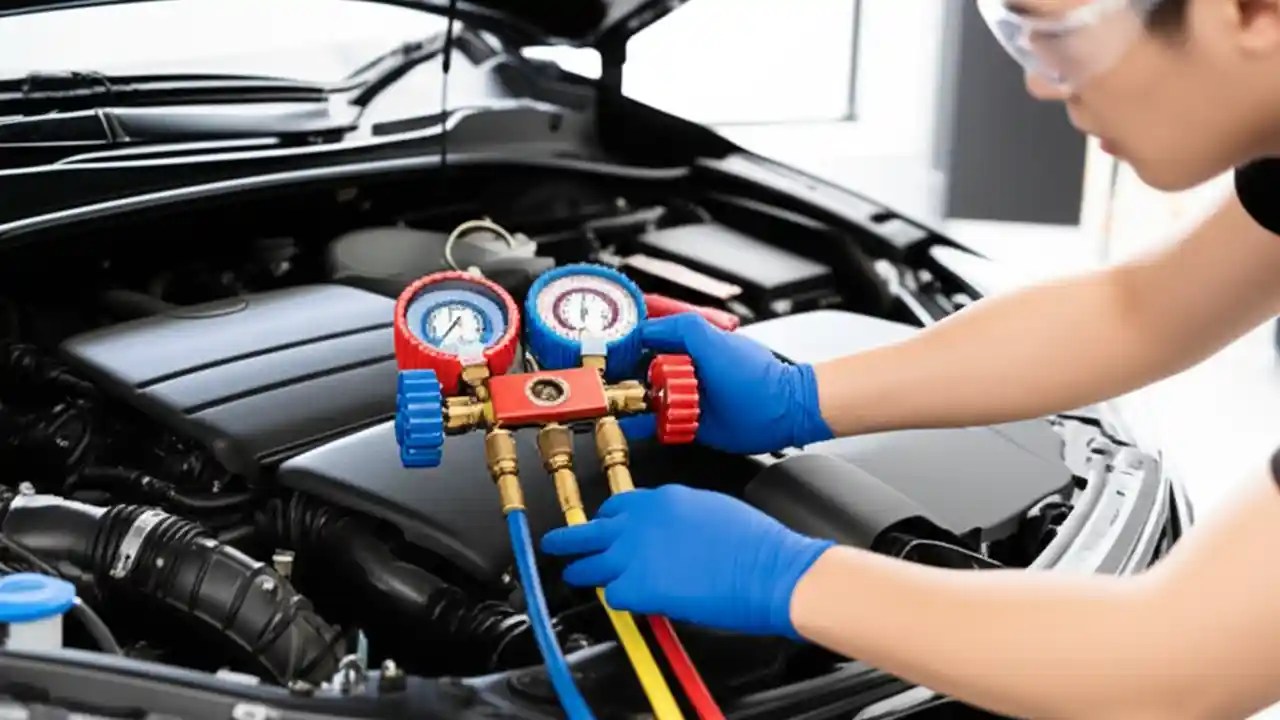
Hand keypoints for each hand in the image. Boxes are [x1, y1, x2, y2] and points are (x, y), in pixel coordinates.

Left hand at [541, 485, 834, 637]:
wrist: (770, 569)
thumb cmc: (755, 544)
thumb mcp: (710, 509)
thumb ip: (678, 517)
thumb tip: (667, 532)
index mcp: (663, 498)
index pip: (618, 505)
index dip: (608, 521)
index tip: (604, 528)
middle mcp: (641, 521)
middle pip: (591, 529)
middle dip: (571, 539)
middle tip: (557, 544)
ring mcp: (635, 553)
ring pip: (590, 563)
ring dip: (582, 572)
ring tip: (572, 576)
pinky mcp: (638, 586)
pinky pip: (612, 595)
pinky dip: (619, 600)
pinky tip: (627, 602)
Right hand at [622, 313, 833, 453]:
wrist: (781, 414)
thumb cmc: (756, 379)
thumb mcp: (712, 343)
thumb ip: (680, 329)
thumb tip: (645, 328)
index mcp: (689, 345)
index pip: (648, 339)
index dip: (625, 344)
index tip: (606, 353)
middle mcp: (685, 371)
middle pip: (641, 371)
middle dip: (622, 377)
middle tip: (605, 383)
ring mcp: (686, 399)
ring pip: (646, 399)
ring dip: (630, 403)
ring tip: (613, 405)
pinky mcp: (689, 425)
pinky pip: (658, 425)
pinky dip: (643, 426)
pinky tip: (631, 426)